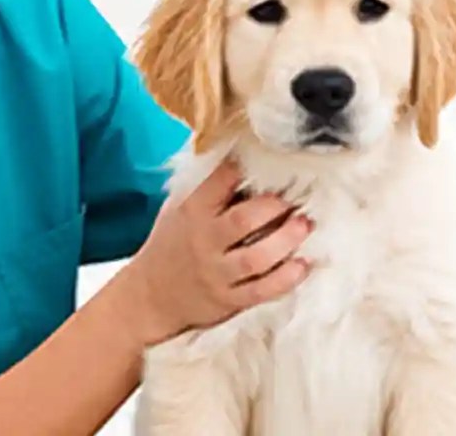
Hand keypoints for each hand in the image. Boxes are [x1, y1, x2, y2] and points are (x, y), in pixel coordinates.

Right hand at [120, 161, 313, 345]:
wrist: (151, 295)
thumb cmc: (171, 243)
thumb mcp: (178, 209)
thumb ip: (206, 189)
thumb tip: (242, 155)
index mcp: (192, 211)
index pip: (218, 183)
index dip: (243, 168)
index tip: (267, 158)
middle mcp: (204, 241)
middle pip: (243, 221)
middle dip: (274, 207)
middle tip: (294, 199)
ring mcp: (217, 273)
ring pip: (256, 258)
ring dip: (285, 240)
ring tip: (304, 225)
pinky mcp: (229, 300)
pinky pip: (261, 290)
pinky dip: (285, 278)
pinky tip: (302, 265)